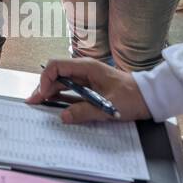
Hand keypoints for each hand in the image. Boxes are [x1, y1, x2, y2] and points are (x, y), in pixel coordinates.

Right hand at [25, 57, 151, 123]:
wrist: (149, 97)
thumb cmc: (132, 97)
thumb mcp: (107, 106)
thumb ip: (84, 111)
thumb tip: (63, 117)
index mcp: (87, 67)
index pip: (56, 66)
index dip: (45, 79)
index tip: (42, 94)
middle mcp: (84, 70)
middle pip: (56, 75)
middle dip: (43, 88)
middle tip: (33, 102)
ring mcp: (87, 78)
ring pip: (62, 83)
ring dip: (50, 92)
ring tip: (38, 104)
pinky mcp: (90, 87)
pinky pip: (71, 90)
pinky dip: (61, 96)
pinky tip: (53, 104)